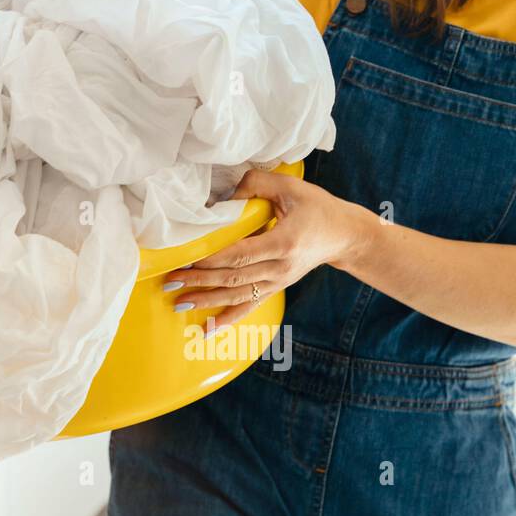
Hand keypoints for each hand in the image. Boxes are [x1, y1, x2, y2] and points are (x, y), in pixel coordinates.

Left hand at [165, 169, 367, 330]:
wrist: (344, 235)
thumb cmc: (317, 208)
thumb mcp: (291, 187)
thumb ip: (257, 185)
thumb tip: (225, 197)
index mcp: (284, 243)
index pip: (241, 254)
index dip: (212, 259)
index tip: (187, 260)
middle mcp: (280, 268)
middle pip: (233, 278)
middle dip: (200, 281)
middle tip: (171, 281)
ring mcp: (278, 282)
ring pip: (237, 296)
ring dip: (207, 301)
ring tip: (179, 304)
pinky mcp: (275, 288)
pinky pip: (249, 307)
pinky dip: (227, 320)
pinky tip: (208, 330)